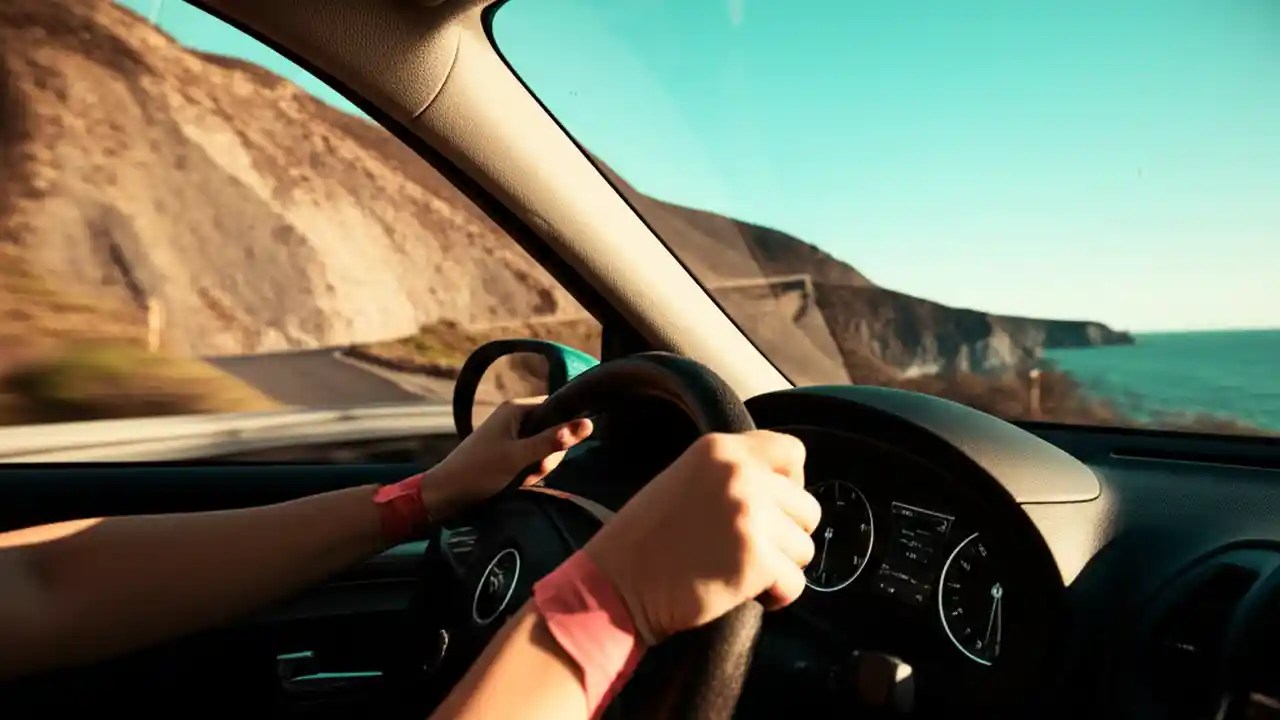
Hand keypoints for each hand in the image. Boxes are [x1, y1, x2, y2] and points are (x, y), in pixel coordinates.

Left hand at [420, 397, 592, 520]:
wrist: (446, 495)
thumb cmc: (479, 471)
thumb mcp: (519, 457)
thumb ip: (553, 441)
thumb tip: (588, 424)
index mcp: (516, 409)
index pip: (558, 406)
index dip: (564, 427)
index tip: (558, 447)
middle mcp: (516, 419)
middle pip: (553, 433)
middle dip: (547, 456)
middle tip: (532, 469)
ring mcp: (513, 438)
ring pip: (545, 451)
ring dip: (538, 469)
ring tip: (520, 479)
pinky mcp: (509, 455)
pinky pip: (532, 462)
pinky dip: (528, 475)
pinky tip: (516, 483)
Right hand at [584, 431, 819, 643]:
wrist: (616, 585)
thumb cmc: (646, 539)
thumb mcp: (686, 480)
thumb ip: (732, 475)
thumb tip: (783, 492)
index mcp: (721, 450)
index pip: (792, 453)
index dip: (791, 485)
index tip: (772, 508)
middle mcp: (741, 475)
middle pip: (807, 507)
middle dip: (786, 535)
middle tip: (750, 550)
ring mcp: (751, 517)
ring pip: (805, 548)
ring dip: (782, 567)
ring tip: (743, 572)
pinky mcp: (757, 560)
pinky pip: (795, 582)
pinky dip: (777, 596)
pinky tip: (745, 593)